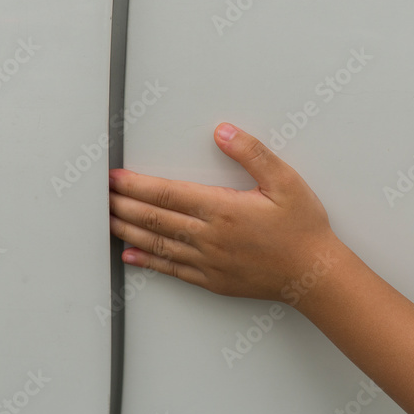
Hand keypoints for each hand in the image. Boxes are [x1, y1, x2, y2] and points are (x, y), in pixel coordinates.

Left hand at [108, 123, 349, 303]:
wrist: (314, 276)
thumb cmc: (303, 229)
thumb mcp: (285, 181)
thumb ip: (252, 154)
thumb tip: (223, 132)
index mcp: (222, 209)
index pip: (167, 193)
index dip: (136, 185)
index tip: (115, 178)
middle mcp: (209, 237)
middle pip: (154, 218)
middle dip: (122, 205)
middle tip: (99, 197)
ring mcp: (207, 262)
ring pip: (157, 244)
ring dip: (127, 231)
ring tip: (106, 220)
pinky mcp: (212, 281)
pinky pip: (171, 270)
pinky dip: (147, 262)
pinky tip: (130, 256)